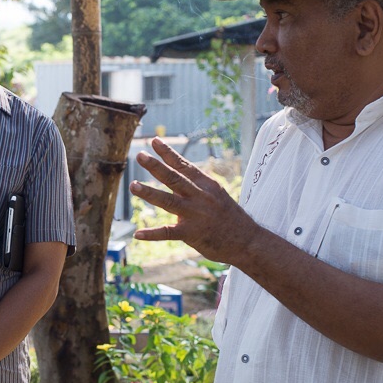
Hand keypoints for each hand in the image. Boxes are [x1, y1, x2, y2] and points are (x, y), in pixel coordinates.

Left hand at [129, 137, 261, 263]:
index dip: (168, 153)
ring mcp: (196, 215)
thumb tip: (176, 180)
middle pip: (174, 178)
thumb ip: (195, 188)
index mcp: (206, 185)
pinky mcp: (192, 234)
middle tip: (140, 155)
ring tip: (133, 185)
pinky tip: (138, 234)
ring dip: (149, 193)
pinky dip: (152, 234)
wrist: (248, 241)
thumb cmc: (230, 217)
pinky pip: (168, 233)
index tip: (154, 141)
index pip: (184, 165)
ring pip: (168, 201)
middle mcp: (200, 197)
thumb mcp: (216, 196)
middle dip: (156, 166)